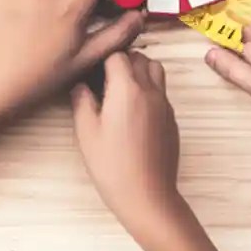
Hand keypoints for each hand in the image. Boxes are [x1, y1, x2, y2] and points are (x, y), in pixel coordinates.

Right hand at [71, 51, 182, 245]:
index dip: (102, 58)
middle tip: (102, 78)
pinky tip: (132, 112)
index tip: (90, 69)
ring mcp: (165, 104)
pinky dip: (148, 89)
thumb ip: (81, 101)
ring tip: (119, 90)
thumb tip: (79, 84)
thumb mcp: (86, 133)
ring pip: (155, 70)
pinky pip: (162, 91)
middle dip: (121, 60)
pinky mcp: (172, 119)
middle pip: (139, 57)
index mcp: (127, 89)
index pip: (117, 54)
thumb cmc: (113, 166)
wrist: (148, 195)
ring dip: (138, 71)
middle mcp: (150, 91)